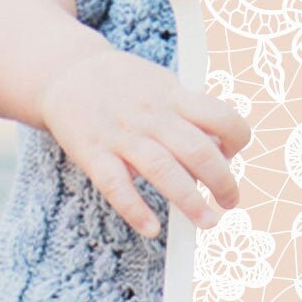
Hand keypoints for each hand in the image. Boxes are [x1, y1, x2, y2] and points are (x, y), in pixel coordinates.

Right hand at [40, 41, 248, 240]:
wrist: (66, 72)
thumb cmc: (122, 84)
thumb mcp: (161, 84)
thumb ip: (188, 112)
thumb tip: (218, 149)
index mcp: (172, 95)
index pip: (220, 116)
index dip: (235, 139)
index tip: (233, 155)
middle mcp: (151, 115)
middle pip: (197, 149)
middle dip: (222, 181)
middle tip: (230, 201)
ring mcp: (121, 135)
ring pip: (163, 170)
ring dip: (190, 201)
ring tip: (207, 221)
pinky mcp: (93, 153)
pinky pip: (116, 186)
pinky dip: (135, 210)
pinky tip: (152, 229)